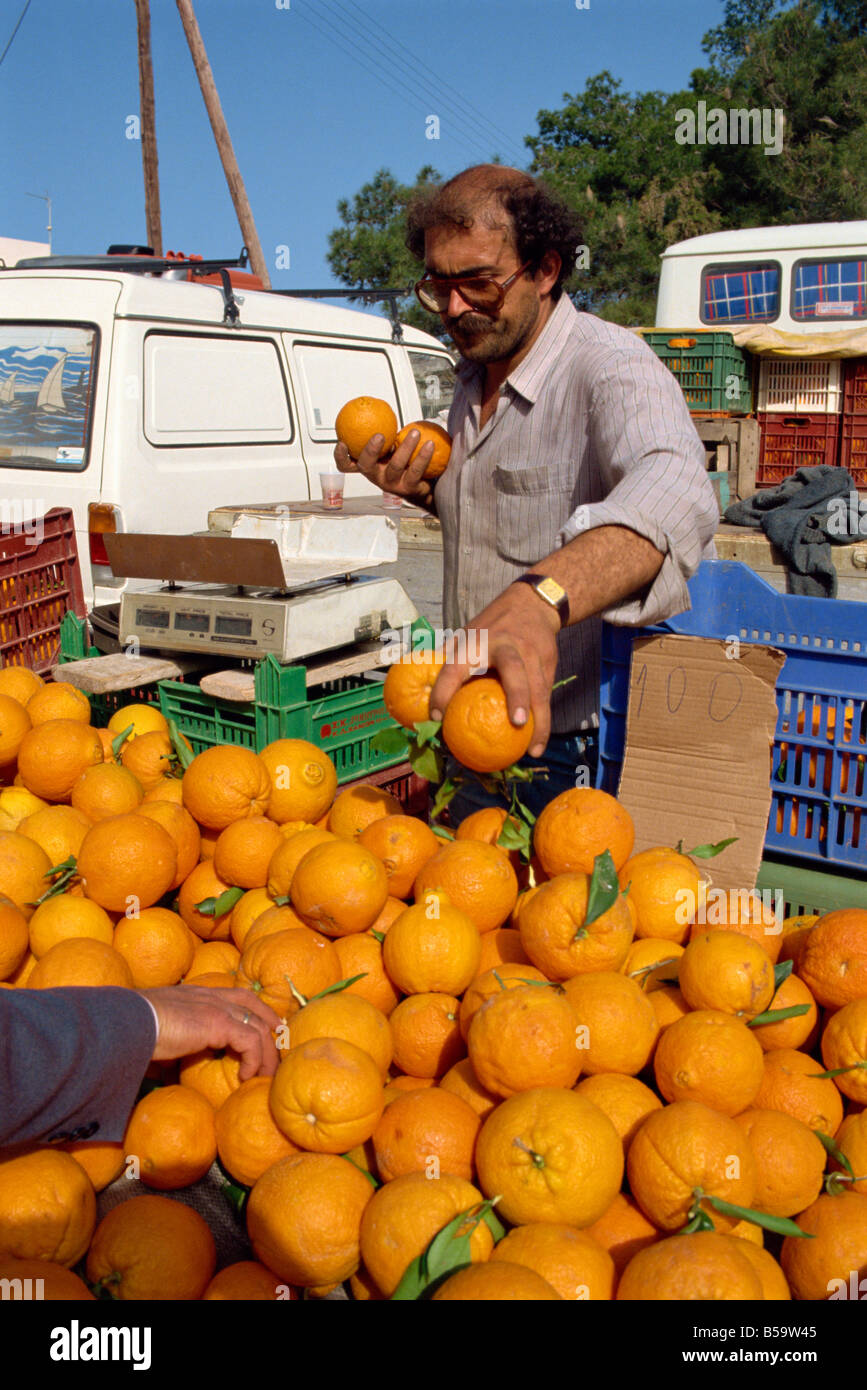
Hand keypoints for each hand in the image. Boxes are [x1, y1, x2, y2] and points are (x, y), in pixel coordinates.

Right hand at [141, 986, 281, 1081]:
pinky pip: (250, 1041)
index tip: (266, 1035)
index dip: (258, 1013)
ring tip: (263, 1077)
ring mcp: (217, 1007)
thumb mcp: (158, 1035)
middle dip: (272, 1031)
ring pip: (259, 1027)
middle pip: (257, 1007)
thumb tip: (162, 1070)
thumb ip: (169, 1045)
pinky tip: (245, 1077)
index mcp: (198, 994)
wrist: (127, 1023)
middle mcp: (212, 996)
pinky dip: (253, 1059)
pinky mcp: (219, 1022)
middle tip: (275, 1057)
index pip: (239, 996)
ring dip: (266, 1054)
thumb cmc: (133, 1031)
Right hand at [334, 428, 436, 508]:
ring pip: (395, 466)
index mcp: (368, 466)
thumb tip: (378, 407)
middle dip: (370, 450)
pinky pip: (416, 471)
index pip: (346, 465)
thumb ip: (382, 431)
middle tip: (379, 435)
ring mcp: (391, 484)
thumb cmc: (402, 460)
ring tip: (416, 432)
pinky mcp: (408, 488)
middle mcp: (376, 476)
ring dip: (406, 447)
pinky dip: (423, 456)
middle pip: (367, 465)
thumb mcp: (389, 446)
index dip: (340, 456)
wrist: (421, 485)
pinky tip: (430, 444)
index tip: (342, 442)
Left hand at [429, 585, 561, 756]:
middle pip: (513, 670)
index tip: (437, 717)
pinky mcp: (548, 663)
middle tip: (516, 723)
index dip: (443, 691)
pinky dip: (544, 720)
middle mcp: (506, 647)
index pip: (456, 668)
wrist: (532, 605)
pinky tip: (537, 742)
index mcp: (476, 642)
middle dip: (517, 695)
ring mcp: (531, 654)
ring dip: (539, 719)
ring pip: (538, 687)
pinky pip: (545, 694)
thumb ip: (447, 659)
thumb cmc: (491, 627)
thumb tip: (420, 693)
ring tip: (532, 749)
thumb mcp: (466, 634)